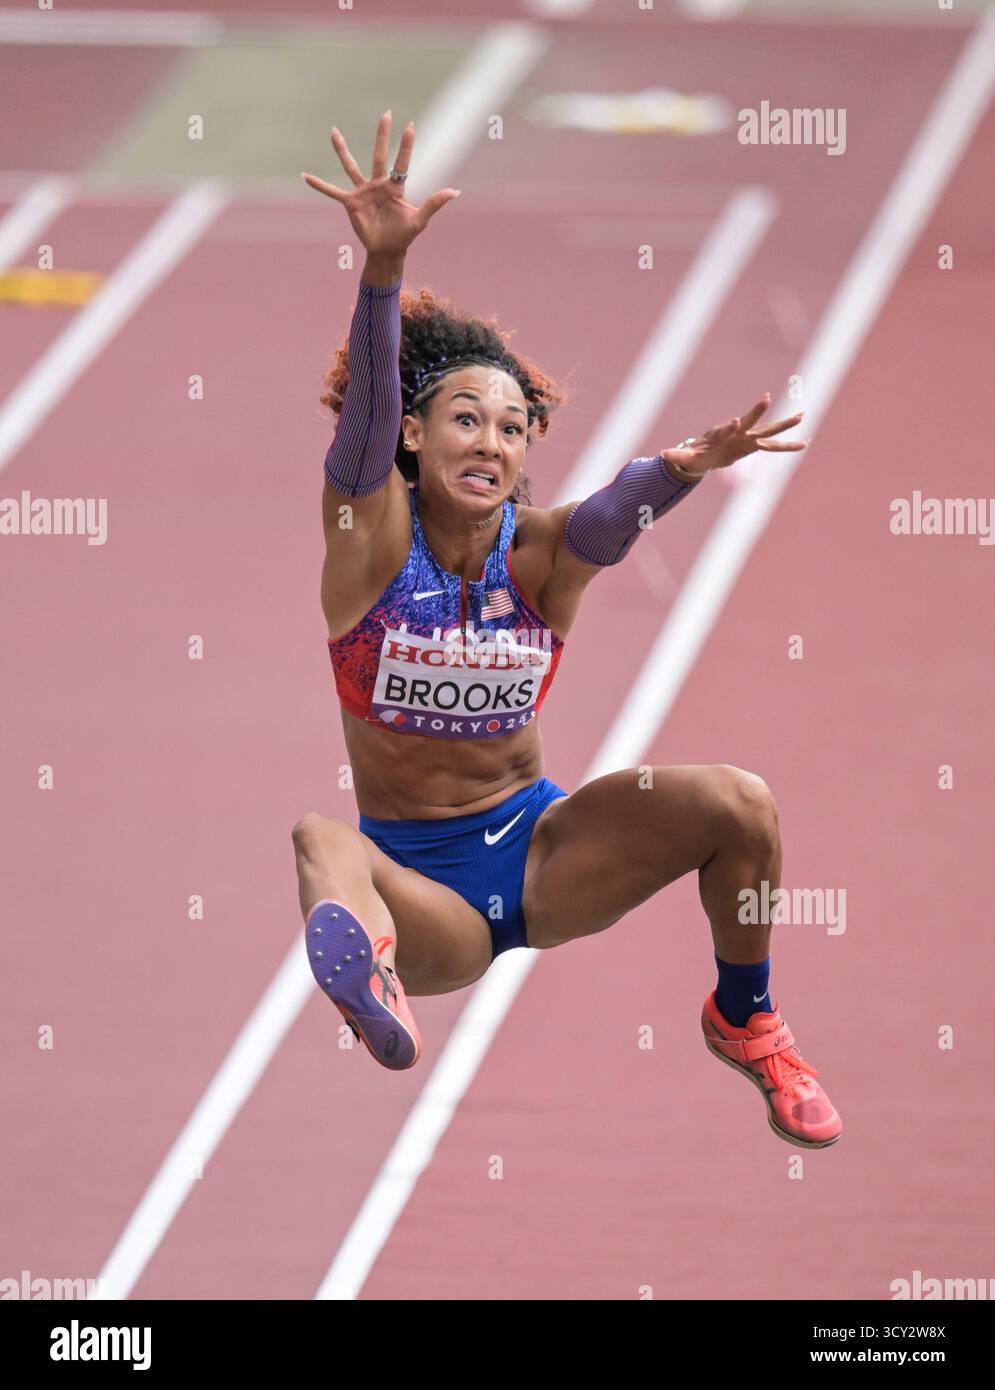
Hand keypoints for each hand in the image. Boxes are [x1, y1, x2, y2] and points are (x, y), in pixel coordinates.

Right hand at [301, 111, 460, 256]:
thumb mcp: (420, 219)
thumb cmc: (404, 236)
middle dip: (382, 134)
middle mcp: (379, 184)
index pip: (402, 161)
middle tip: (386, 112)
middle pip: (379, 154)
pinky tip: (305, 176)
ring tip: (333, 131)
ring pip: (350, 165)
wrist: (387, 252)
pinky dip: (319, 185)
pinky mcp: (351, 203)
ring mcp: (363, 192)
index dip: (406, 144)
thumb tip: (456, 191)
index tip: (410, 124)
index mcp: (396, 186)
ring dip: (342, 149)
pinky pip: (332, 191)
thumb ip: (435, 203)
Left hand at [662, 394, 806, 476]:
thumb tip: (662, 454)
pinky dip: (788, 446)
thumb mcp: (686, 457)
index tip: (736, 421)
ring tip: (803, 415)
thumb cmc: (696, 454)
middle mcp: (738, 432)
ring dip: (784, 424)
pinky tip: (805, 443)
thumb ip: (676, 455)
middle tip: (766, 398)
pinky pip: (774, 446)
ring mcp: (748, 437)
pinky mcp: (755, 445)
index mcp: (721, 434)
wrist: (706, 453)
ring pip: (769, 431)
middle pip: (751, 421)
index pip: (727, 429)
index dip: (731, 427)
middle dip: (758, 411)